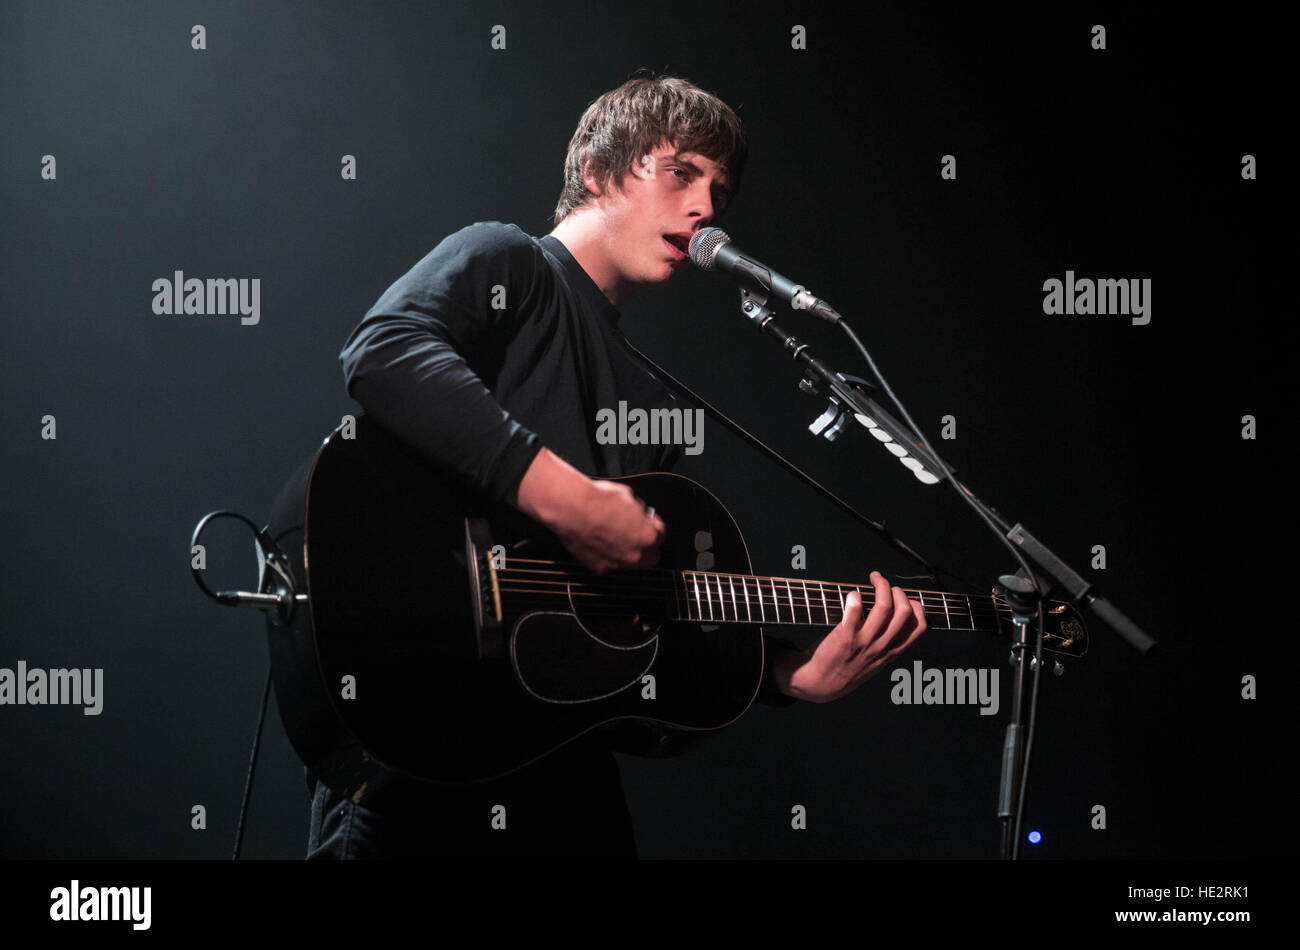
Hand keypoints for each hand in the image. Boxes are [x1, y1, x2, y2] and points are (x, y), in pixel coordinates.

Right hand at [510, 447, 664, 573]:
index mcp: (647, 537)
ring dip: (627, 552)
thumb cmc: (598, 501)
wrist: (572, 509)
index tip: (648, 521)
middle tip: (637, 533)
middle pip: (650, 557)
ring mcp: (616, 564)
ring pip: (629, 563)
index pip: (661, 536)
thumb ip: (638, 510)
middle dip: (646, 545)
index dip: (654, 526)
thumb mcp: (629, 496)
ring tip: (616, 537)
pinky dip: (607, 556)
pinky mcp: (597, 568)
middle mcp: (634, 555)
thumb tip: (639, 512)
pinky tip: (600, 542)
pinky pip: (609, 564)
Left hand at [772, 571, 926, 702]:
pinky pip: (854, 611)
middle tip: (885, 585)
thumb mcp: (875, 663)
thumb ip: (885, 644)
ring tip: (874, 579)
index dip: (917, 607)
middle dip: (898, 591)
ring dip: (881, 586)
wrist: (820, 685)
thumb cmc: (847, 670)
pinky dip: (855, 597)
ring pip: (883, 607)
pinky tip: (852, 594)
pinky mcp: (845, 637)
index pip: (919, 627)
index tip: (907, 599)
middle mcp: (881, 647)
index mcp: (891, 652)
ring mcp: (864, 642)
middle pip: (903, 611)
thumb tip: (892, 618)